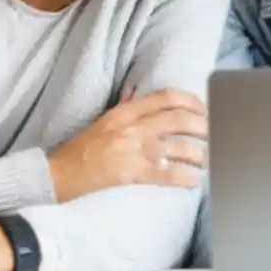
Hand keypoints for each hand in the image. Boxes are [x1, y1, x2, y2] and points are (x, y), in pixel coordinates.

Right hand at [48, 87, 207, 202]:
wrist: (56, 174)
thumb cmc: (80, 149)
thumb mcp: (102, 121)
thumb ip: (124, 106)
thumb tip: (136, 91)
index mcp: (125, 112)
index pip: (165, 97)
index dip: (190, 101)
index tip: (203, 109)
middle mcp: (131, 127)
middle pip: (178, 119)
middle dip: (202, 126)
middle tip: (213, 133)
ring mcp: (131, 150)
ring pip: (176, 146)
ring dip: (199, 153)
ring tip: (208, 159)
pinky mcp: (129, 173)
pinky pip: (164, 173)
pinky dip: (184, 176)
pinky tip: (194, 180)